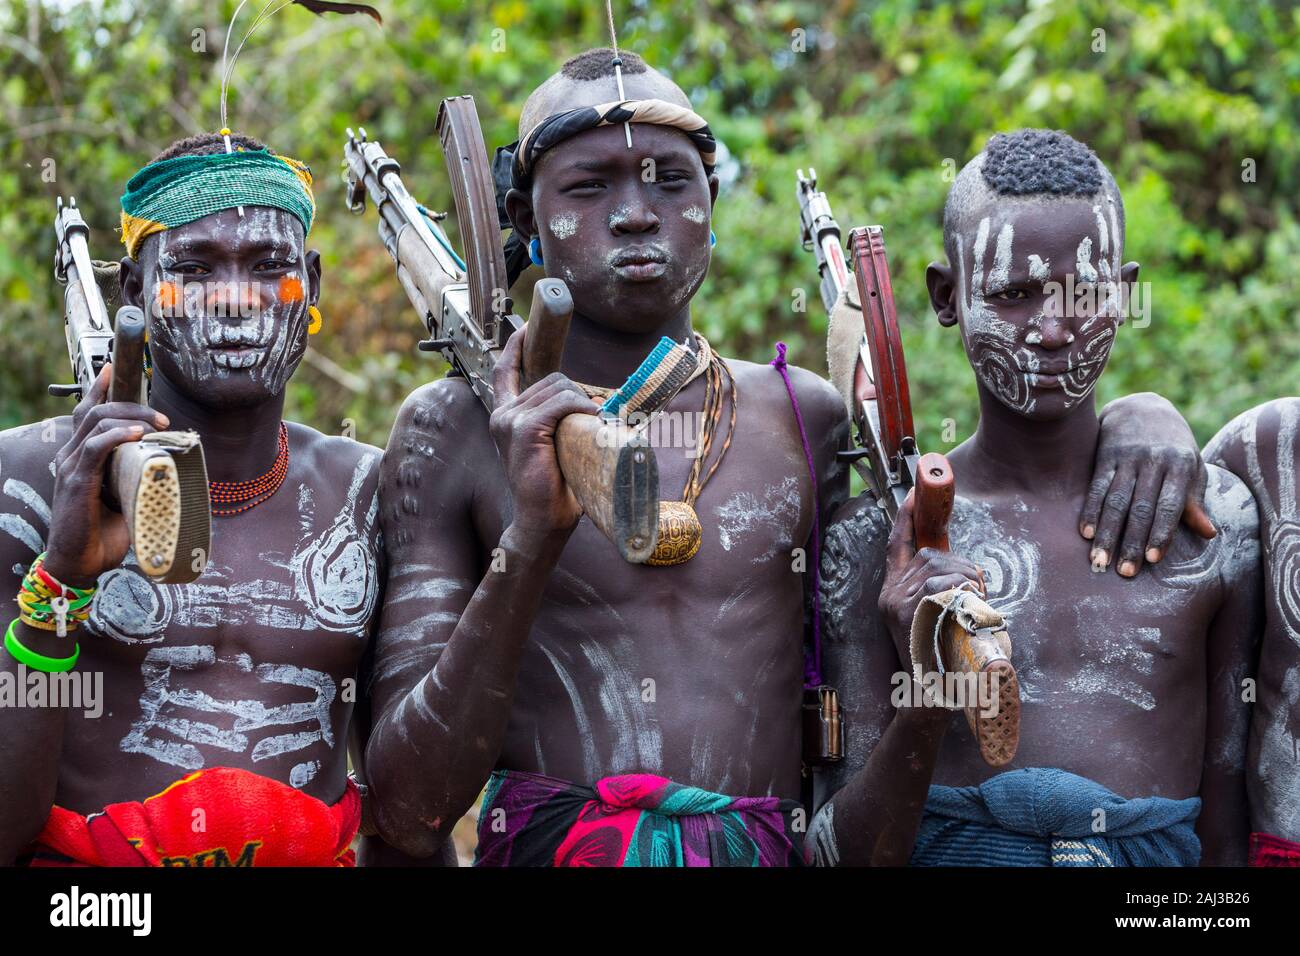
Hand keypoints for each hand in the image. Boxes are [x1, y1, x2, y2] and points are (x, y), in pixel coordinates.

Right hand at [43, 364, 167, 587]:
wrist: (79, 563)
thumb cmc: (103, 532)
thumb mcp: (125, 495)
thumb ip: (137, 475)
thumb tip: (171, 466)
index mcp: (80, 455)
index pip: (86, 412)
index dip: (99, 388)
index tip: (114, 367)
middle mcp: (71, 455)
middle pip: (95, 410)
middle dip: (131, 402)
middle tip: (162, 415)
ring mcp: (71, 467)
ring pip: (96, 421)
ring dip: (132, 416)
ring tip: (158, 424)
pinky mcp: (76, 482)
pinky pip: (94, 447)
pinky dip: (117, 435)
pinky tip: (138, 434)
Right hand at [489, 327, 600, 539]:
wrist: (542, 520)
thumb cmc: (554, 488)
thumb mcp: (554, 445)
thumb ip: (559, 420)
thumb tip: (595, 402)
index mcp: (506, 417)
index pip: (506, 371)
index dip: (516, 347)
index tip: (526, 329)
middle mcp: (503, 415)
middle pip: (550, 379)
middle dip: (577, 395)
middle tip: (592, 420)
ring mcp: (510, 421)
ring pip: (558, 388)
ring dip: (583, 404)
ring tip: (591, 428)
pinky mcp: (524, 429)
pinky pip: (561, 402)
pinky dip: (581, 408)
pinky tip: (593, 421)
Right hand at [878, 491, 984, 664]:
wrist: (932, 698)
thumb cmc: (944, 659)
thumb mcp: (935, 619)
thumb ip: (938, 591)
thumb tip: (962, 570)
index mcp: (893, 594)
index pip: (897, 546)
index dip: (906, 519)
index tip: (915, 494)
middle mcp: (891, 595)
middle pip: (930, 554)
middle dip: (961, 564)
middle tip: (977, 587)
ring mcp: (899, 603)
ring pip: (941, 567)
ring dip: (967, 579)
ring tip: (974, 603)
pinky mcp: (913, 612)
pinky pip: (946, 584)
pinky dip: (966, 592)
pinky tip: (968, 610)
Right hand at [1082, 392, 1215, 577]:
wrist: (1142, 407)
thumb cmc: (1173, 447)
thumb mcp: (1191, 467)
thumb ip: (1194, 500)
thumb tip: (1208, 533)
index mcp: (1179, 464)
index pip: (1169, 504)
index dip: (1160, 532)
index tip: (1153, 559)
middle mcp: (1152, 461)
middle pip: (1139, 507)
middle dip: (1131, 541)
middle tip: (1125, 572)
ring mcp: (1126, 459)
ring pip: (1114, 501)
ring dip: (1106, 533)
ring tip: (1100, 561)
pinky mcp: (1105, 457)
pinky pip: (1096, 488)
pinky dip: (1090, 511)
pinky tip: (1085, 533)